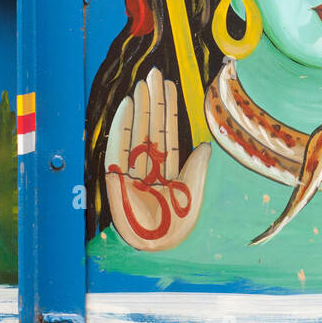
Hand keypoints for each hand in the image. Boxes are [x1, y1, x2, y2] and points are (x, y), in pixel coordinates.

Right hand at [104, 67, 209, 250]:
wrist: (155, 248)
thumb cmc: (174, 229)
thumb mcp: (191, 196)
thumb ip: (196, 170)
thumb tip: (205, 146)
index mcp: (167, 172)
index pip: (168, 134)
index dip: (169, 111)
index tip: (171, 88)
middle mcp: (149, 167)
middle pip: (151, 127)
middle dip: (153, 101)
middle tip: (155, 74)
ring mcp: (133, 170)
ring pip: (137, 132)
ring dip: (140, 108)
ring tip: (144, 83)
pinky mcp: (117, 176)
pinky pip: (119, 146)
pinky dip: (122, 126)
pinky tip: (127, 106)